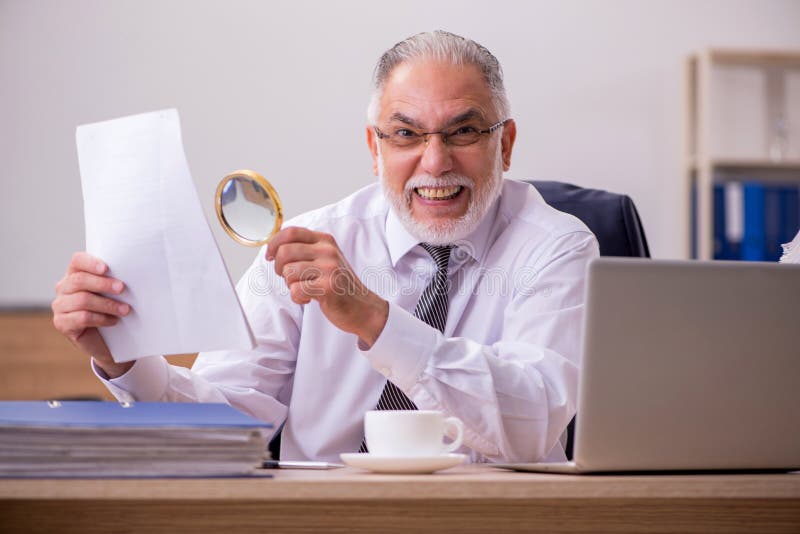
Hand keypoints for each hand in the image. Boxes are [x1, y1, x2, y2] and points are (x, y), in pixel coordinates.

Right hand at [52, 252, 133, 377]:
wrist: (105, 340)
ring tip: (125, 309)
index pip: (77, 261)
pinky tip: (113, 321)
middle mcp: (63, 288)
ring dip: (107, 304)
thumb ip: (113, 280)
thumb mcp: (112, 293)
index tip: (106, 268)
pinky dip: (101, 318)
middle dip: (103, 284)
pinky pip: (82, 318)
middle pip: (79, 280)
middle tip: (122, 288)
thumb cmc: (110, 310)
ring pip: (82, 300)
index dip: (90, 263)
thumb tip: (132, 271)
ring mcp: (60, 306)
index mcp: (75, 274)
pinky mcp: (61, 323)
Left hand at [267, 227, 388, 346]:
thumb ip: (305, 249)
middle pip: (284, 252)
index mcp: (325, 241)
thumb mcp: (326, 259)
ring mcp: (329, 268)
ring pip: (288, 272)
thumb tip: (274, 246)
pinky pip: (295, 290)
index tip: (270, 256)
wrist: (362, 308)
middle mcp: (327, 251)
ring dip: (290, 284)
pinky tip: (309, 298)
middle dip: (279, 268)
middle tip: (289, 277)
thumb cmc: (339, 285)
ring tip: (304, 288)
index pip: (291, 232)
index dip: (274, 243)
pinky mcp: (328, 287)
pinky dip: (297, 298)